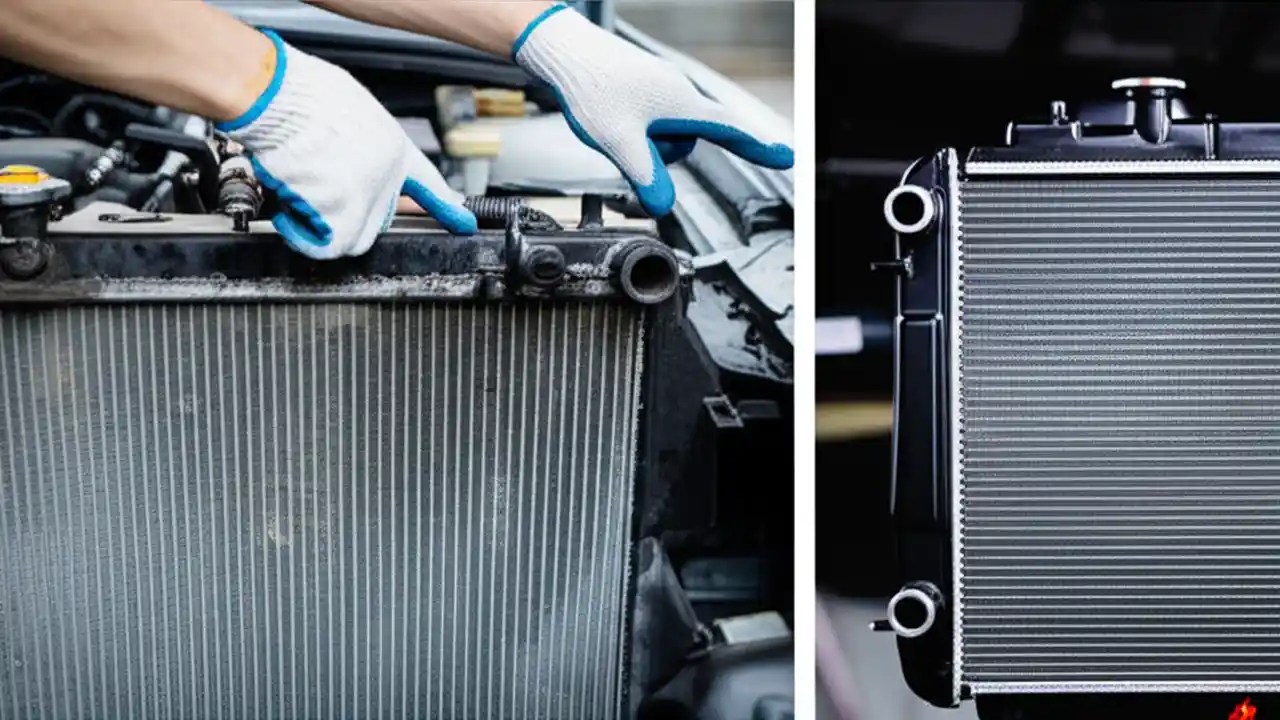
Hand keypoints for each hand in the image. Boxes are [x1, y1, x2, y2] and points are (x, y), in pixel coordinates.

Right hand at [217, 31, 476, 259]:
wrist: (278, 93)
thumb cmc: (299, 95)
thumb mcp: (348, 109)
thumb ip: (357, 144)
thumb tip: (340, 163)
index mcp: (392, 146)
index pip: (427, 182)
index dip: (446, 204)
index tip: (464, 221)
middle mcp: (386, 174)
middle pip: (376, 223)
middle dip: (343, 218)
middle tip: (315, 198)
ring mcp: (365, 194)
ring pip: (349, 239)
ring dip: (318, 228)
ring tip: (297, 197)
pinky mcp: (340, 210)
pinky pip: (322, 243)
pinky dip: (300, 235)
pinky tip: (287, 212)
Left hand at [512, 4, 794, 217]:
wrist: (565, 52)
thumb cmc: (592, 89)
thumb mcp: (618, 142)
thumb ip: (645, 176)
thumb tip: (664, 207)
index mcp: (682, 105)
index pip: (731, 132)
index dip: (759, 148)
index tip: (787, 158)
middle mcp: (680, 94)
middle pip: (687, 144)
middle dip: (660, 155)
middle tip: (625, 140)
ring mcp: (663, 90)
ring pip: (667, 135)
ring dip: (645, 142)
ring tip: (615, 125)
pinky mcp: (647, 89)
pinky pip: (652, 122)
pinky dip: (635, 130)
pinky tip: (612, 117)